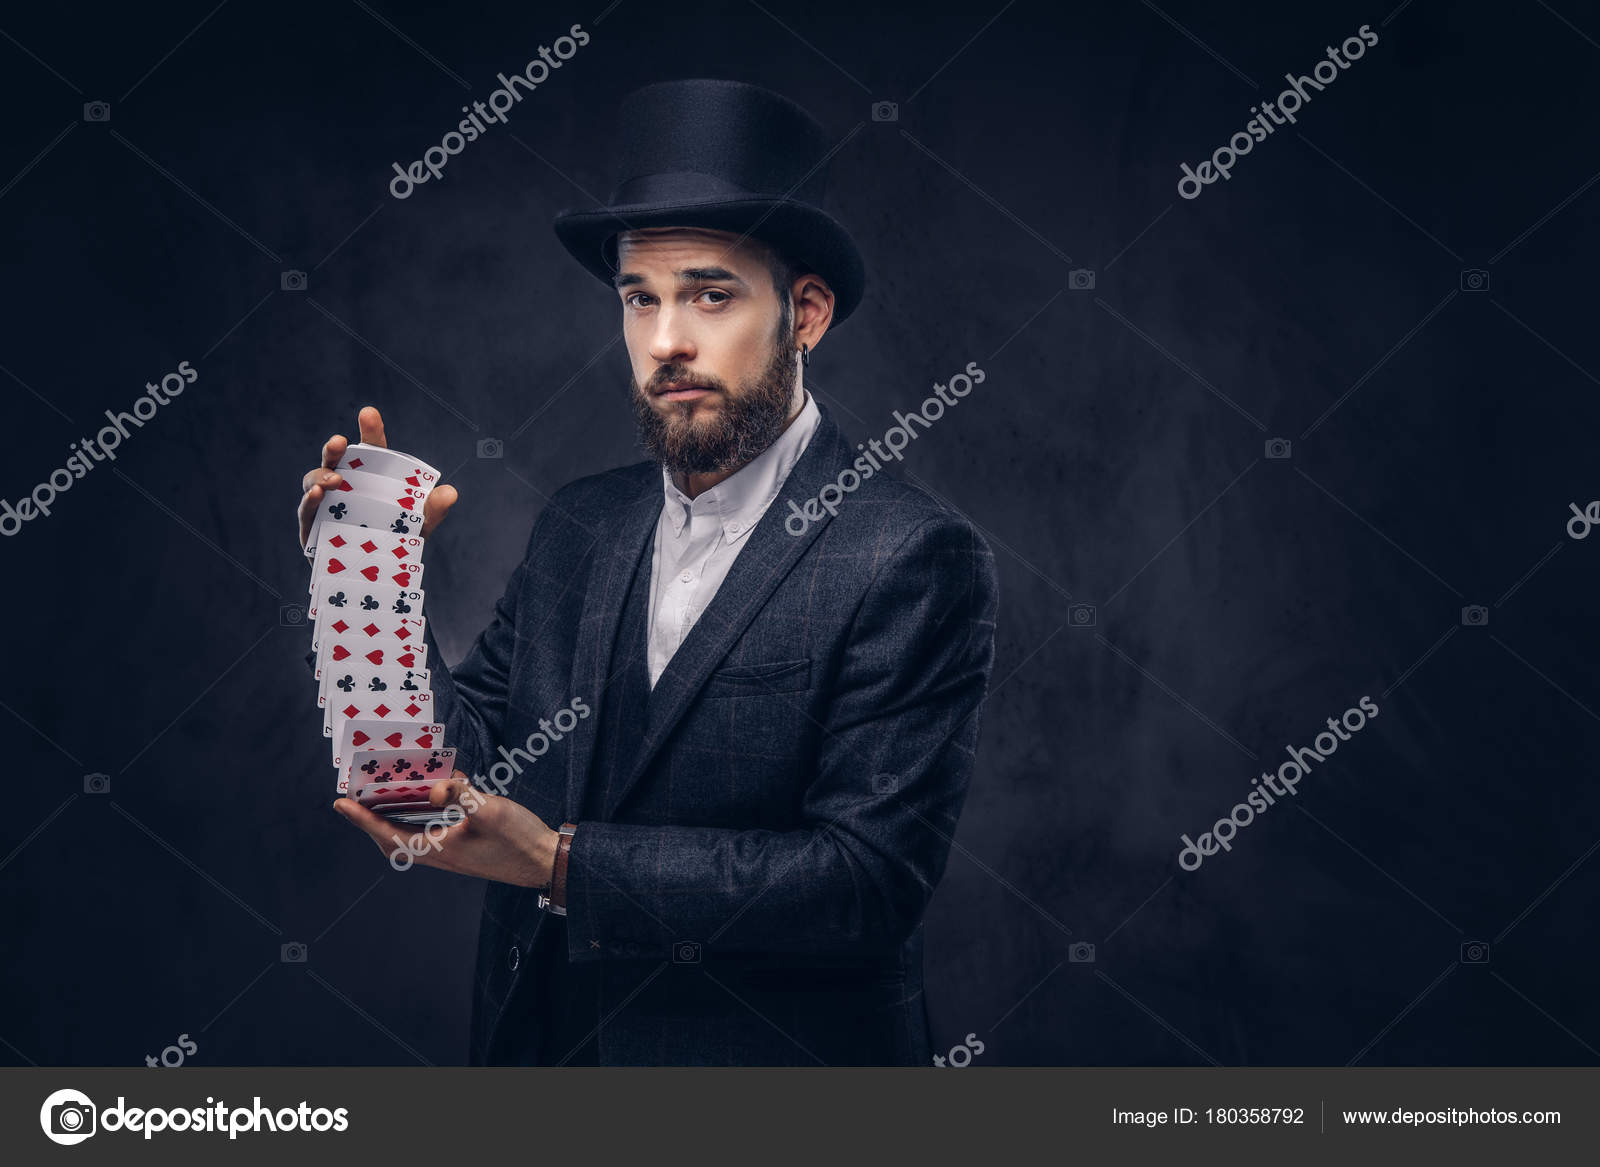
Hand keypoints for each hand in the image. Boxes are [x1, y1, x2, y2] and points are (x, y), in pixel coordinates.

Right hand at [297, 405, 458, 549]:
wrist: (375, 581)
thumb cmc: (394, 545)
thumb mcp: (417, 527)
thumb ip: (432, 510)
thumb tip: (450, 493)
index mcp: (369, 480)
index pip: (369, 450)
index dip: (369, 431)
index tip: (368, 413)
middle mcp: (342, 488)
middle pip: (334, 461)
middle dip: (334, 449)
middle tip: (340, 442)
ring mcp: (324, 507)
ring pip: (313, 482)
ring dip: (321, 477)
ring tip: (334, 480)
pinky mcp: (311, 530)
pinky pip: (306, 512)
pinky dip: (309, 502)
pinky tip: (316, 495)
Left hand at [333, 772, 557, 886]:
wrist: (546, 862)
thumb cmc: (520, 839)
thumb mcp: (490, 810)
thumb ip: (460, 795)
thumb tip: (433, 787)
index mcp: (438, 849)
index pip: (387, 834)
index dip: (362, 818)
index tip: (339, 802)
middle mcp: (440, 854)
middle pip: (393, 838)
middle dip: (373, 819)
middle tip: (358, 798)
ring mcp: (452, 853)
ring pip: (412, 834)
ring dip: (397, 815)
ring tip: (389, 792)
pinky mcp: (464, 848)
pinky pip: (432, 831)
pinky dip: (424, 813)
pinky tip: (438, 792)